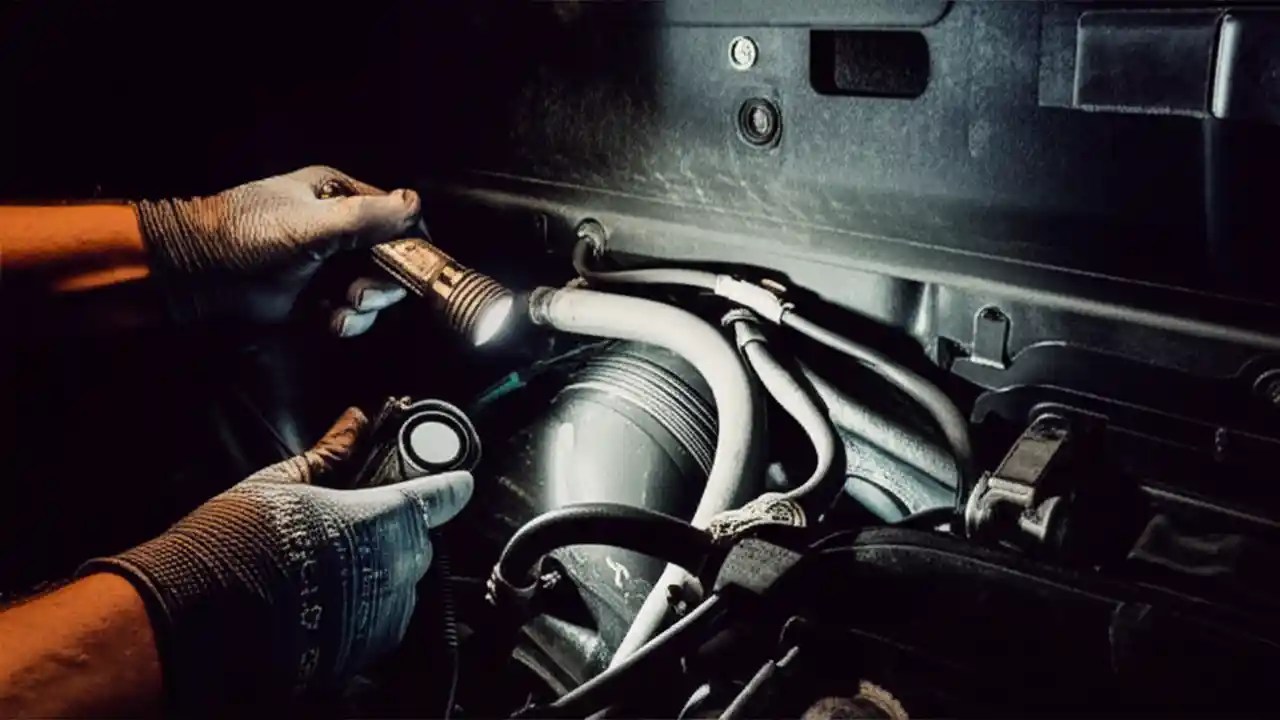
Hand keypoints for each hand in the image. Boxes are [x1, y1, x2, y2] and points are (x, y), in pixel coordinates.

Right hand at [81, 408, 473, 709]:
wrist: (193, 618)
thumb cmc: (236, 540)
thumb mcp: (282, 483)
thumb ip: (330, 453)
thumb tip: (356, 419)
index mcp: (383, 516)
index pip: (440, 496)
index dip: (450, 487)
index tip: (460, 483)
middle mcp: (396, 567)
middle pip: (418, 543)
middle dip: (396, 531)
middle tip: (350, 527)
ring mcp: (385, 614)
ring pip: (402, 585)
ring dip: (381, 572)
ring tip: (329, 567)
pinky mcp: (367, 652)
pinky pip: (383, 622)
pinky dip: (365, 608)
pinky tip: (326, 600)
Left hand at [135, 166, 419, 324]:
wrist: (196, 274)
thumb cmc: (246, 235)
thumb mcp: (309, 223)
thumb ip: (364, 217)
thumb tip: (414, 204)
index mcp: (340, 196)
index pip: (396, 217)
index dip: (410, 244)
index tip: (413, 269)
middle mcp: (341, 229)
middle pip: (392, 260)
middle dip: (384, 283)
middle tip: (360, 295)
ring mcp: (330, 266)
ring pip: (375, 291)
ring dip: (366, 307)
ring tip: (342, 310)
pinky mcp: (318, 298)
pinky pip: (352, 313)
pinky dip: (348, 322)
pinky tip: (330, 322)